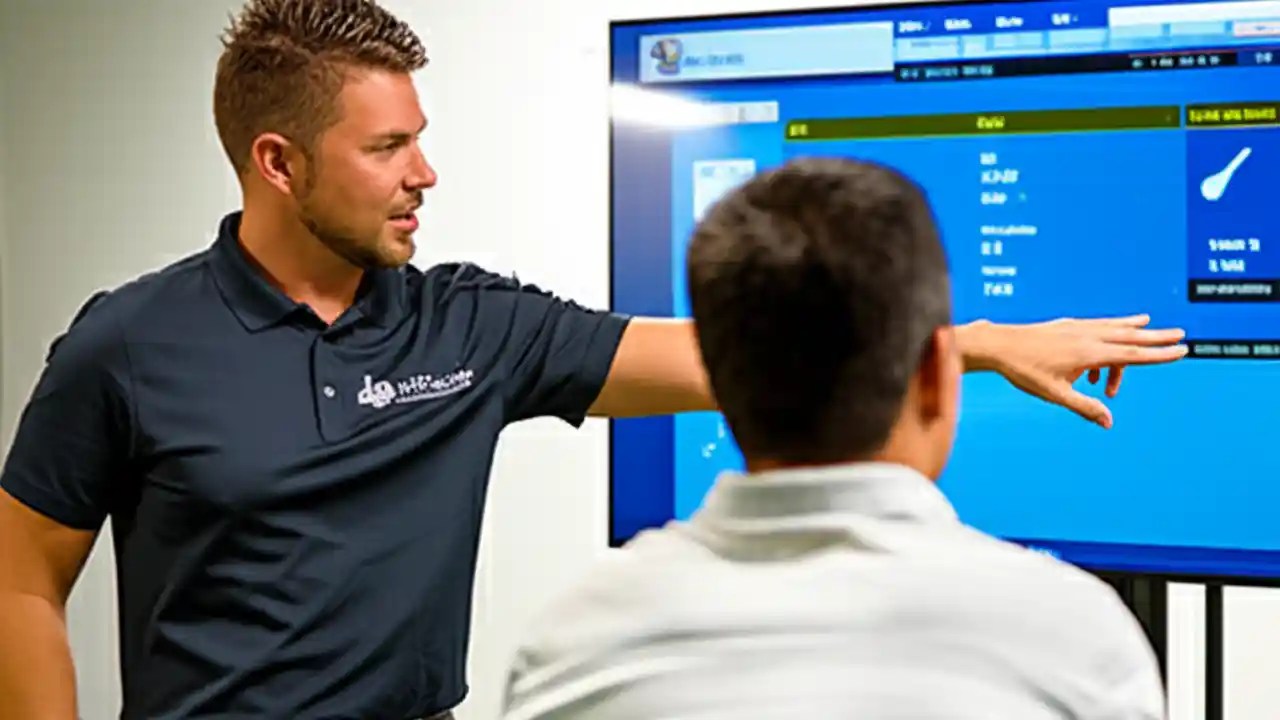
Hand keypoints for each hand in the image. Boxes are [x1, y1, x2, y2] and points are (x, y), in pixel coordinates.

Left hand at [958, 315, 1187, 428]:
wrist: (999, 345)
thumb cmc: (1025, 371)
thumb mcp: (1055, 394)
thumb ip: (1085, 406)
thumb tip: (1109, 422)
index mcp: (1089, 353)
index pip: (1133, 355)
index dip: (1159, 354)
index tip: (1182, 350)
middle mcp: (1087, 336)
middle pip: (1130, 336)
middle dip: (1156, 336)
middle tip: (1181, 334)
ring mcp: (1077, 327)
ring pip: (1114, 327)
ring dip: (1133, 330)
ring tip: (1149, 327)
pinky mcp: (1067, 325)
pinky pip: (1098, 325)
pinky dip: (1111, 328)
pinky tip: (1111, 337)